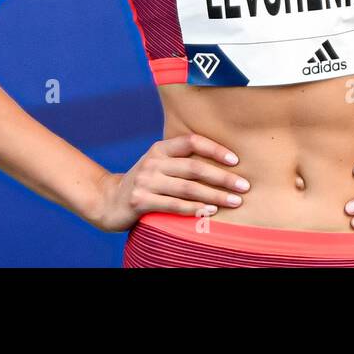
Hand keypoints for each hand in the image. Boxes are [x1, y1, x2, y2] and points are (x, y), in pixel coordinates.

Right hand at [89, 133, 249, 231]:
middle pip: (194, 168)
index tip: (236, 160)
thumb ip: (182, 161)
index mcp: (160, 148)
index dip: (215, 149)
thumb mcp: (159, 164)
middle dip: (223, 177)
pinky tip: (210, 212)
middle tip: (244, 186)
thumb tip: (225, 164)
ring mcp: (146, 181)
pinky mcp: (140, 201)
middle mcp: (153, 161)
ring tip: (234, 202)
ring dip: (215, 196)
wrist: (109, 201)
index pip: (192, 142)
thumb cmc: (146, 183)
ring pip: (188, 188)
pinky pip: (174, 206)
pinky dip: (194, 209)